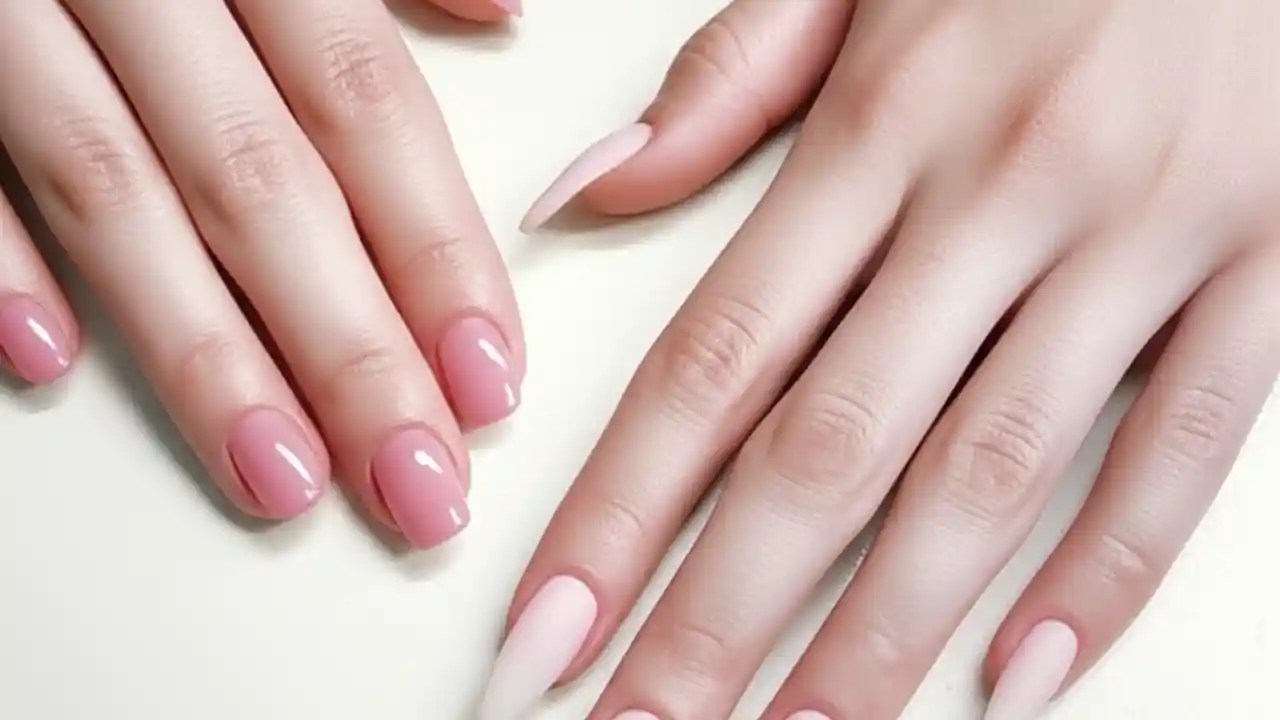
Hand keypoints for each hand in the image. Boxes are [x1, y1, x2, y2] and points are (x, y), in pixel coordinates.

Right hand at [0, 0, 523, 547]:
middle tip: (418, 483)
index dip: (435, 252)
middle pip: (263, 183)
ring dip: (201, 349)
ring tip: (283, 477)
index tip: (490, 381)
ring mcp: (12, 6)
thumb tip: (500, 9)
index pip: (368, 112)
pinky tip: (47, 367)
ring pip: (118, 193)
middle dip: (349, 348)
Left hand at [485, 0, 1279, 717]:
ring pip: (988, 477)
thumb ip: (723, 84)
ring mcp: (1139, 238)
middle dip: (719, 618)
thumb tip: (584, 192)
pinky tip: (1017, 680)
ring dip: (881, 635)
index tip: (548, 626)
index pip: (713, 356)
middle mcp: (997, 196)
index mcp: (881, 126)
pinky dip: (1105, 572)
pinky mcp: (1272, 264)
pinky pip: (1182, 446)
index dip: (617, 509)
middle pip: (827, 451)